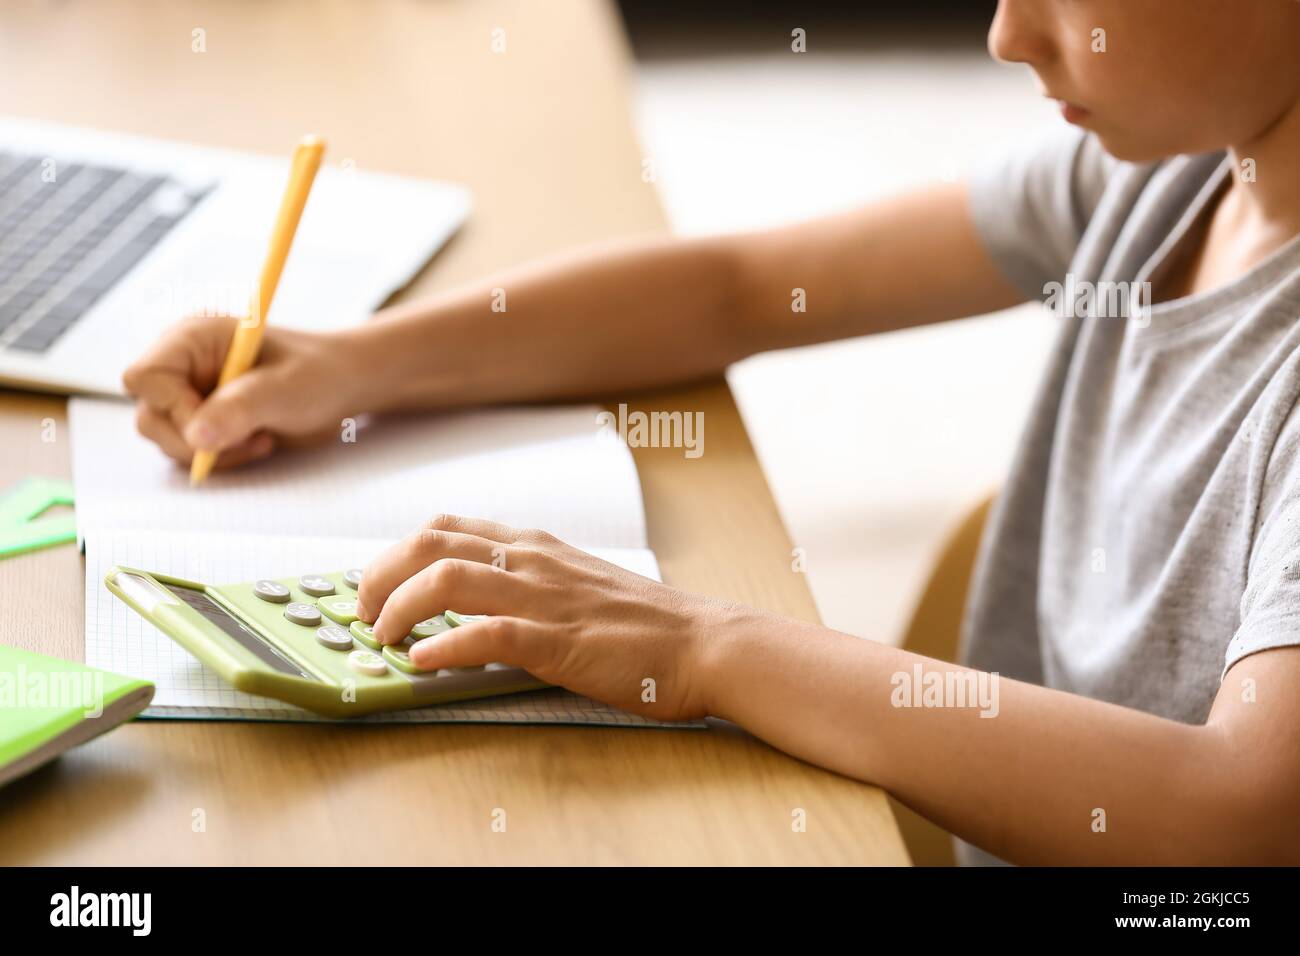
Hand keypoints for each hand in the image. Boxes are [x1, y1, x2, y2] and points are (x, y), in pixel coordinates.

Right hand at [122, 314, 369, 468]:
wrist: (341, 386)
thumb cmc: (318, 374)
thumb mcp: (285, 389)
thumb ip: (241, 408)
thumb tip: (197, 437)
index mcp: (192, 337)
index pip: (144, 377)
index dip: (172, 408)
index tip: (215, 425)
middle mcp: (181, 363)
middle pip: (149, 415)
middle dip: (197, 439)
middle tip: (249, 436)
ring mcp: (187, 392)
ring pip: (167, 439)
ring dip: (214, 451)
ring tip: (260, 436)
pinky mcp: (200, 418)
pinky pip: (188, 451)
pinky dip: (220, 457)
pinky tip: (256, 441)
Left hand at [356, 514, 728, 721]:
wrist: (703, 643)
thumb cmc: (644, 624)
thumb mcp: (578, 584)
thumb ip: (529, 583)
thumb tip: (475, 604)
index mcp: (536, 546)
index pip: (447, 527)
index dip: (397, 553)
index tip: (375, 585)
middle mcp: (532, 560)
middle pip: (431, 542)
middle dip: (380, 574)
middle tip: (362, 613)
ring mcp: (545, 597)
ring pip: (447, 579)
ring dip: (398, 607)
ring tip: (381, 637)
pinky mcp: (559, 640)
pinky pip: (488, 634)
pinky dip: (444, 646)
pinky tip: (423, 662)